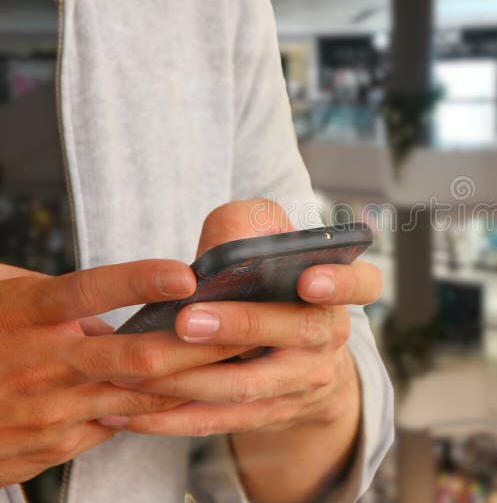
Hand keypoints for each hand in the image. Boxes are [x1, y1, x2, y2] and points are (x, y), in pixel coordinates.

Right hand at [0, 260, 248, 486]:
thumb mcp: (8, 298)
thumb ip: (62, 299)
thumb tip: (115, 303)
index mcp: (30, 314)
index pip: (90, 291)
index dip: (140, 281)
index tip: (185, 275)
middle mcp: (43, 363)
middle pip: (138, 356)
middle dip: (202, 346)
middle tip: (249, 329)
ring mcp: (49, 410)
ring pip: (140, 398)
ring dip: (193, 383)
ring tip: (239, 365)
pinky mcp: (52, 445)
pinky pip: (118, 426)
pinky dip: (154, 412)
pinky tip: (191, 399)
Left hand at [110, 199, 381, 499]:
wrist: (291, 352)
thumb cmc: (271, 282)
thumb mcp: (270, 242)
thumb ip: (250, 226)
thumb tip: (225, 243)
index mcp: (338, 291)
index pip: (364, 284)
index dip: (341, 283)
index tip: (307, 280)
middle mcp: (329, 336)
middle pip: (296, 333)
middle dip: (241, 327)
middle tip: (187, 320)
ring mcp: (303, 381)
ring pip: (249, 384)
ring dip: (192, 378)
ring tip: (138, 366)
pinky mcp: (271, 413)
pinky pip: (223, 421)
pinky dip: (177, 418)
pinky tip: (134, 412)